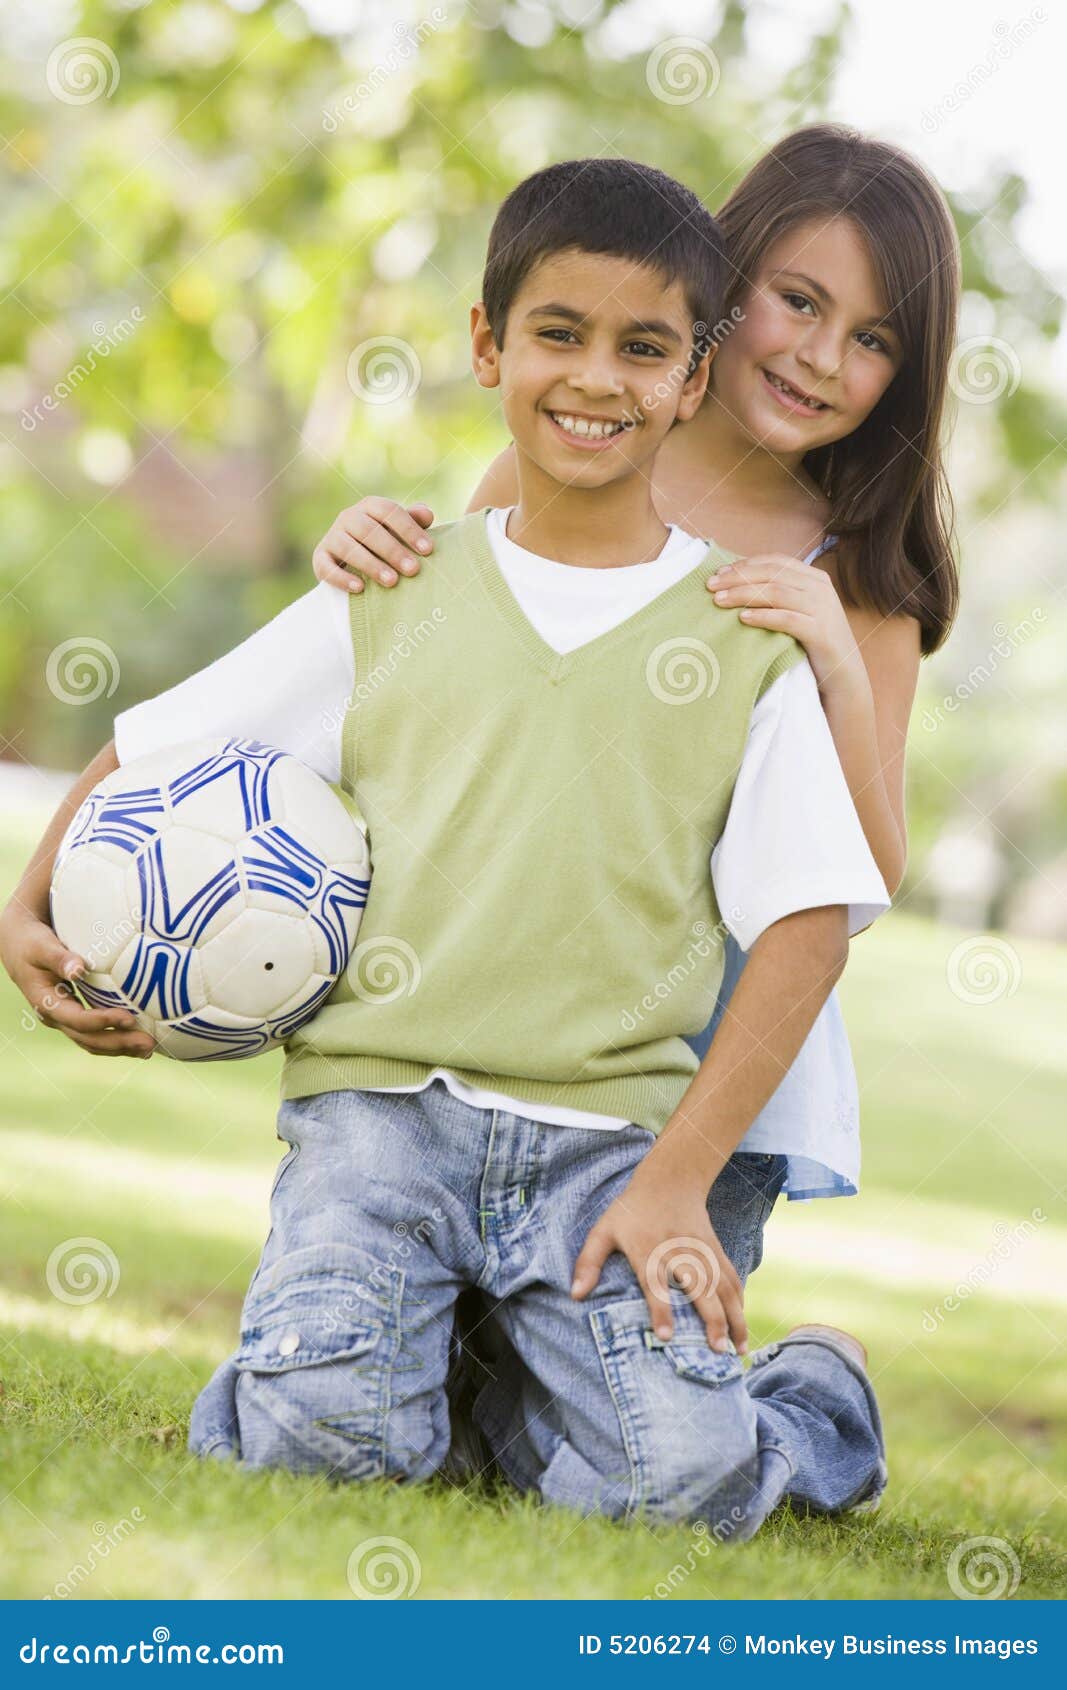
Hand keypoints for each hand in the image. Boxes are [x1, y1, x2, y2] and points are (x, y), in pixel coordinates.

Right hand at [0, 903, 153, 1057]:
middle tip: (148, 1043)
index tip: (129, 1018)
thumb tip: (78, 969)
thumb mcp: (41, 946)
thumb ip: (59, 958)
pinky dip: (116, 1039)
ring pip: (93, 1042)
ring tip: (149, 1050)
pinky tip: (137, 1042)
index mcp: (46, 1003)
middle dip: (118, 1043)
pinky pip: (96, 1034)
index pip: (77, 1019)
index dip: (103, 1021)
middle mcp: (55, 1017)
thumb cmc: (32, 942)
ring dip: (120, 1048)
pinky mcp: (74, 1016)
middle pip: (88, 1039)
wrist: (18, 945)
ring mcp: (64, 1020)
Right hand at [311, 497, 434, 591]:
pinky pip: (327, 567)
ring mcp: (332, 537)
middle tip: (413, 570)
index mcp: (369, 506)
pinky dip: (342, 578)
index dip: (409, 529)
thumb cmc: (383, 541)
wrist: (348, 557)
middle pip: (368, 529)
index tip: (428, 550)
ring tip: (392, 582)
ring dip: (371, 564)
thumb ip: (413, 521)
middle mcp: (348, 517)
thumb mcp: (398, 530)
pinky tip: (360, 588)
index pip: (388, 510)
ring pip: (348, 548)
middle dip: (392, 550)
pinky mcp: (320, 558)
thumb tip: (427, 514)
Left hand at [570, 1153, 746, 1352]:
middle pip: (699, 1286)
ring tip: (738, 1349)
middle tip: (716, 1351)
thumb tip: (575, 1295)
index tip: (666, 1337)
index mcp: (647, 1247)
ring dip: (733, 1316)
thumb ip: (588, 1261)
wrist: (670, 1179)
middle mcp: (678, 1249)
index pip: (654, 1281)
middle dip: (711, 1319)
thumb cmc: (631, 1211)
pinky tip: (742, 1325)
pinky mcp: (716, 1248)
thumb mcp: (603, 1230)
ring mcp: (701, 1249)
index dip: (660, 1309)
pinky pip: (731, 1275)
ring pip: (721, 1284)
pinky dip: (739, 1301)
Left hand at [708, 553, 867, 699]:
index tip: (719, 573)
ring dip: (744, 594)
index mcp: (814, 578)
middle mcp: (820, 588)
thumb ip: (781, 594)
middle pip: (772, 574)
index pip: (775, 561)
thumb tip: (739, 585)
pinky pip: (787, 619)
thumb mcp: (800, 611)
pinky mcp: (820, 632)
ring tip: (719, 601)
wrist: (844, 674)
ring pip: (777, 592)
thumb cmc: (813, 643)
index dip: (745, 564)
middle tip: (711, 586)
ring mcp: (822, 608)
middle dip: (738, 577)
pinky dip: (763, 616)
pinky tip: (743, 618)